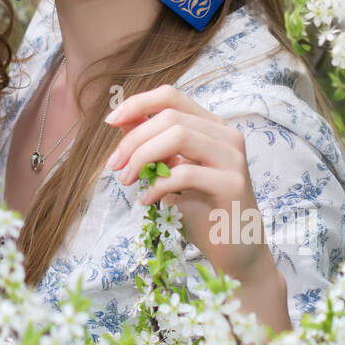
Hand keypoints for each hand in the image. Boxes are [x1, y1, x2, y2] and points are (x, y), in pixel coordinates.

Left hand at [102, 84, 277, 286]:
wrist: (234, 249)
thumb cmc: (200, 209)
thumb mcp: (170, 171)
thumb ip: (152, 144)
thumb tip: (122, 119)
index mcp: (211, 126)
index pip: (171, 96)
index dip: (138, 103)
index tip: (110, 121)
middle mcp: (226, 135)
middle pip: (170, 117)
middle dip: (133, 139)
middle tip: (114, 165)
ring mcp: (233, 158)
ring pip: (179, 136)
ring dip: (143, 157)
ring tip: (127, 179)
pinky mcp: (233, 184)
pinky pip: (186, 173)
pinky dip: (158, 185)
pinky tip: (146, 200)